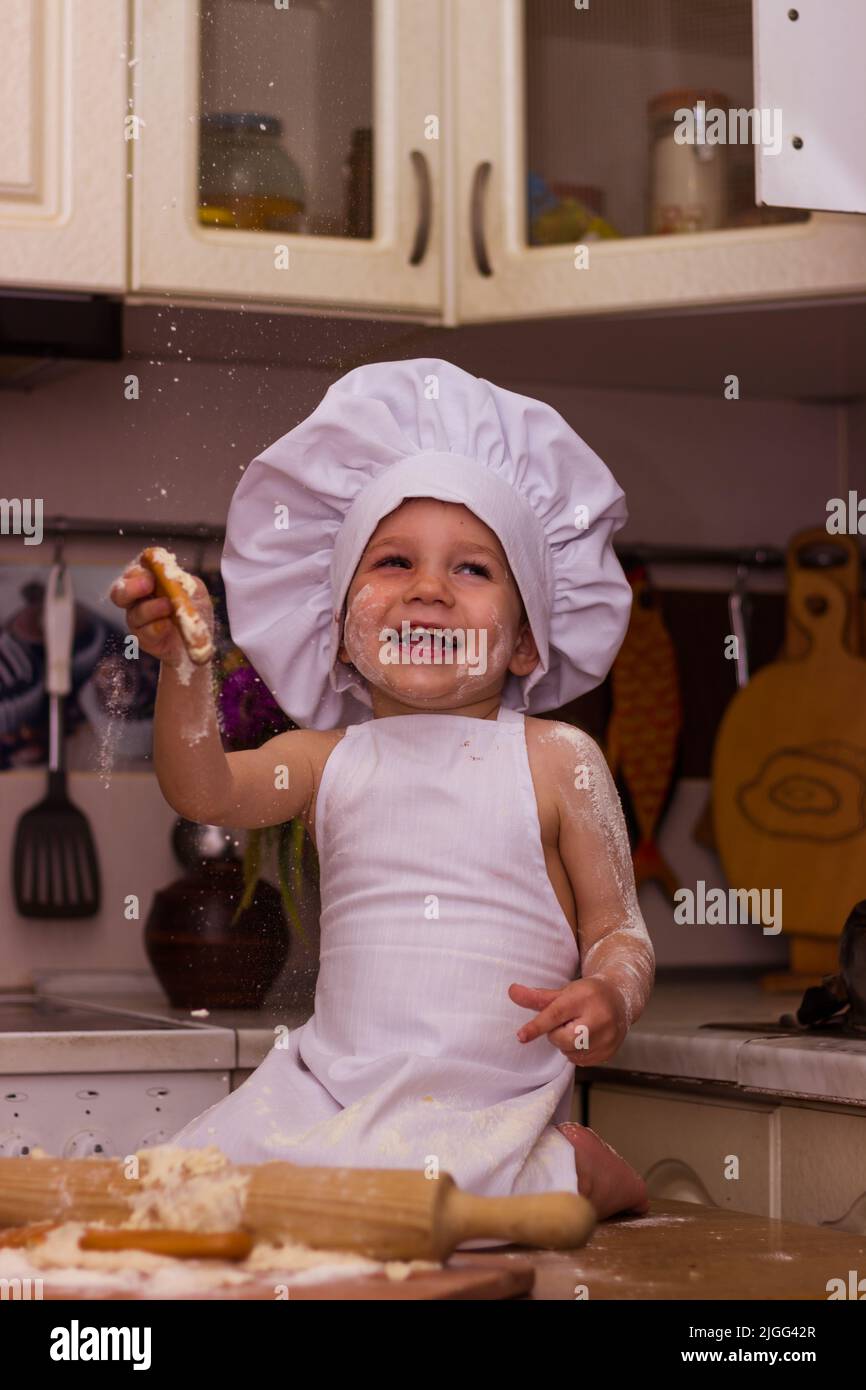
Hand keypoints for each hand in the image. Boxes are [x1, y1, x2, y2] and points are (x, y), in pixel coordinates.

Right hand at [110, 562, 213, 668]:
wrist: (202, 638)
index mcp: (146, 580)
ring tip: (169, 606)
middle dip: (131, 588)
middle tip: (147, 586)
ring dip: (152, 609)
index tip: (151, 576)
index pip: (133, 573)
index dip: (138, 573)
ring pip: (134, 614)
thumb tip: (173, 576)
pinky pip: (144, 633)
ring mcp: (138, 620)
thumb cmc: (195, 608)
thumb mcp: (196, 590)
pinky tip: (168, 625)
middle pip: (119, 592)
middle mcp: (137, 598)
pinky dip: (157, 628)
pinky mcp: (143, 639)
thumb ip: (184, 581)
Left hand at [509, 977, 627, 1065]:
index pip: (556, 1014)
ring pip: (570, 1052)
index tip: (521, 1036)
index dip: (537, 1026)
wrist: (620, 999)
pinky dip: (577, 1052)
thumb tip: (511, 992)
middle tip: (566, 1022)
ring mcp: (607, 1037)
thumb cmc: (588, 994)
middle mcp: (599, 1018)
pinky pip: (580, 1061)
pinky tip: (587, 1038)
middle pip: (562, 1039)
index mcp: (584, 998)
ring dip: (567, 1044)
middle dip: (556, 1033)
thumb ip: (538, 996)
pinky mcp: (610, 1052)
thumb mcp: (564, 991)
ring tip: (579, 1027)